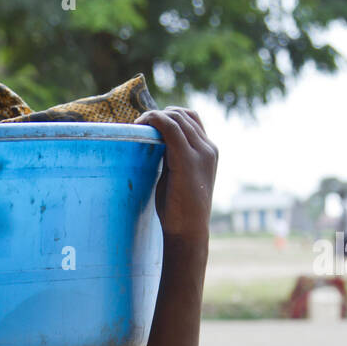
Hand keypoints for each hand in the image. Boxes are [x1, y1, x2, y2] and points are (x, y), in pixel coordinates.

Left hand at [134, 107, 217, 241]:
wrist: (189, 231)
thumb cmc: (179, 209)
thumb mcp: (179, 176)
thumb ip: (172, 158)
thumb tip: (154, 145)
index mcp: (209, 151)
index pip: (191, 119)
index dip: (170, 116)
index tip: (149, 125)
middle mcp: (208, 148)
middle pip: (184, 115)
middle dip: (160, 115)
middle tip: (139, 125)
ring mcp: (200, 152)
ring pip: (177, 118)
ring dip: (154, 116)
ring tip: (137, 125)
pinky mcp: (187, 159)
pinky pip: (170, 128)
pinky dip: (154, 120)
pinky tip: (140, 125)